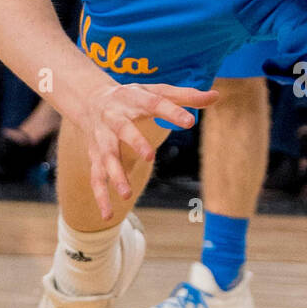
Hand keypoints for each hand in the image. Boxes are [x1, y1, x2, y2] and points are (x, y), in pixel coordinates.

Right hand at [79, 80, 218, 218]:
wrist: (91, 101)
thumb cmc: (134, 97)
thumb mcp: (158, 91)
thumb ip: (186, 96)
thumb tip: (216, 96)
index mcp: (134, 98)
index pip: (155, 103)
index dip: (172, 112)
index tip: (189, 121)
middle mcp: (115, 118)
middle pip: (123, 129)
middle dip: (134, 142)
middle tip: (149, 156)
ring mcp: (103, 138)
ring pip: (107, 157)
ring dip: (115, 175)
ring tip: (126, 194)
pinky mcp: (96, 156)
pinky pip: (96, 177)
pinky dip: (101, 197)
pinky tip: (108, 216)